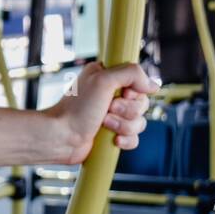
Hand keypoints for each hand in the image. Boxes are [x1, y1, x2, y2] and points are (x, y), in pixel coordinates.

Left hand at [44, 61, 158, 165]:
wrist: (62, 137)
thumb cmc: (77, 108)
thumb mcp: (103, 80)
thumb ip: (131, 73)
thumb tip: (153, 85)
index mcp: (106, 76)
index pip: (138, 80)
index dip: (135, 90)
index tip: (122, 93)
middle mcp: (110, 94)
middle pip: (142, 102)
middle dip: (128, 110)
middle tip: (109, 109)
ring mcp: (112, 115)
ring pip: (140, 122)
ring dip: (124, 125)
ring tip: (104, 123)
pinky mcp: (112, 134)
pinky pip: (135, 138)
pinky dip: (126, 140)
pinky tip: (113, 140)